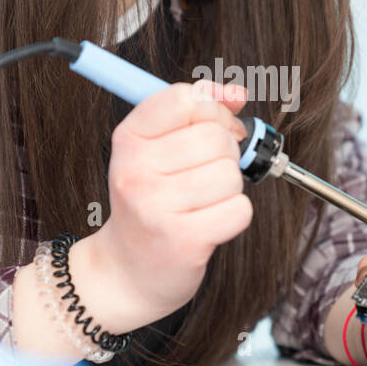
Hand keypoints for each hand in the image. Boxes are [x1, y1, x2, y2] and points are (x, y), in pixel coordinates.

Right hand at [73, 79, 254, 333]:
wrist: (127, 271)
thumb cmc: (149, 203)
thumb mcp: (155, 149)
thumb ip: (197, 113)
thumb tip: (238, 94)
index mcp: (128, 139)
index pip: (185, 99)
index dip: (213, 110)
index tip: (216, 127)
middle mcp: (135, 171)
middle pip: (215, 137)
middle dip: (225, 154)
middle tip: (206, 174)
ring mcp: (156, 208)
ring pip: (230, 174)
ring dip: (228, 189)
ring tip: (202, 202)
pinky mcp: (183, 241)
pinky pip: (239, 210)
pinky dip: (234, 216)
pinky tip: (209, 223)